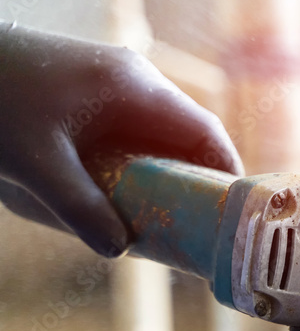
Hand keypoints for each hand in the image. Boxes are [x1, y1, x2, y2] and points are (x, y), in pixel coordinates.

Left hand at [0, 23, 241, 255]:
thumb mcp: (34, 163)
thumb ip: (78, 209)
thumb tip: (118, 250)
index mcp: (134, 87)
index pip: (205, 133)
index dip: (226, 175)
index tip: (234, 216)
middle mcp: (134, 80)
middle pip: (187, 136)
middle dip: (197, 181)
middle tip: (201, 228)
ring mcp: (113, 82)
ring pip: (160, 135)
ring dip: (167, 174)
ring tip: (166, 217)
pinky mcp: (93, 91)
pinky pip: (134, 131)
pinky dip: (140, 163)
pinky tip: (126, 193)